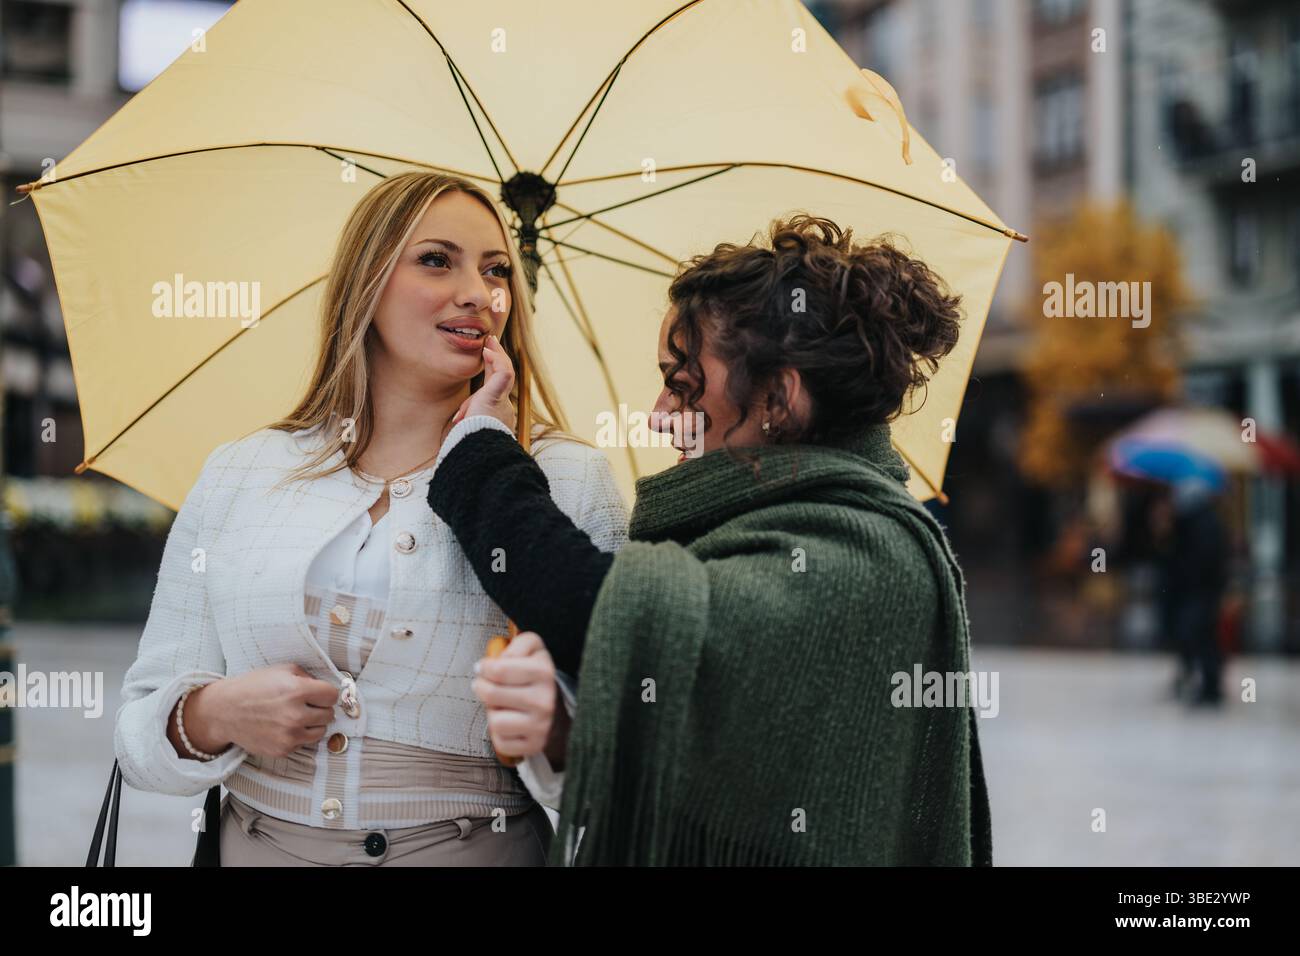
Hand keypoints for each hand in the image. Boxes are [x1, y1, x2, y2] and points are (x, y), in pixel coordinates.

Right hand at [200, 663, 340, 758]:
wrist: (224, 711)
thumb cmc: (252, 687)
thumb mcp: (281, 670)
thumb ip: (307, 677)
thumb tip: (326, 687)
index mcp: (298, 691)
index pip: (332, 695)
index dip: (326, 693)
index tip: (319, 694)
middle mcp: (296, 715)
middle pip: (329, 715)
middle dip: (320, 708)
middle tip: (306, 705)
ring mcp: (289, 735)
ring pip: (320, 732)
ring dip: (313, 724)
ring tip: (296, 716)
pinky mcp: (283, 750)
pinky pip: (303, 743)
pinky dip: (298, 736)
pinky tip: (284, 727)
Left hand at [448, 333, 515, 433]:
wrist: (478, 448)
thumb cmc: (471, 441)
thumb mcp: (467, 427)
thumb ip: (466, 418)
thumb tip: (457, 419)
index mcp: (496, 411)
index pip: (495, 383)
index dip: (492, 367)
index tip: (487, 353)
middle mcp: (503, 405)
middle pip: (503, 374)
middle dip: (498, 356)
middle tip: (491, 341)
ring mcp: (503, 400)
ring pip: (506, 371)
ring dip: (498, 354)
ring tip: (490, 340)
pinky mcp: (499, 396)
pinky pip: (503, 374)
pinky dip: (496, 361)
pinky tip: (487, 351)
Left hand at [471, 631, 556, 759]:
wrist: (559, 707)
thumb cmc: (536, 676)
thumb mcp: (533, 649)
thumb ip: (516, 644)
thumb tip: (495, 661)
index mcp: (544, 672)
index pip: (499, 670)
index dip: (484, 668)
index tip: (483, 668)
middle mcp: (545, 701)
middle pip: (492, 695)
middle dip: (482, 688)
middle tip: (486, 686)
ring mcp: (541, 726)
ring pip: (495, 721)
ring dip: (493, 713)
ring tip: (501, 706)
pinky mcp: (534, 746)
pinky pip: (501, 742)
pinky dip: (499, 733)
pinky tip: (509, 723)